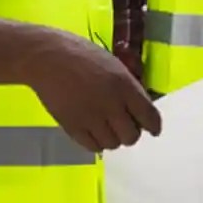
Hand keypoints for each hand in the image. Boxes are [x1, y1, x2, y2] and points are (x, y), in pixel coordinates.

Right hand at [17, 29, 162, 152]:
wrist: (48, 58)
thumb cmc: (83, 56)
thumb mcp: (115, 66)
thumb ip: (129, 88)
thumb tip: (140, 109)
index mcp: (125, 86)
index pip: (149, 116)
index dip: (154, 126)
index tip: (154, 130)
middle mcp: (111, 105)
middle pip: (132, 136)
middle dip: (131, 132)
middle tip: (125, 126)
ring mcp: (91, 118)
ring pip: (113, 144)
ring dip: (113, 138)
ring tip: (106, 127)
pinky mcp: (72, 127)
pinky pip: (92, 147)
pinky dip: (96, 143)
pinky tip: (94, 132)